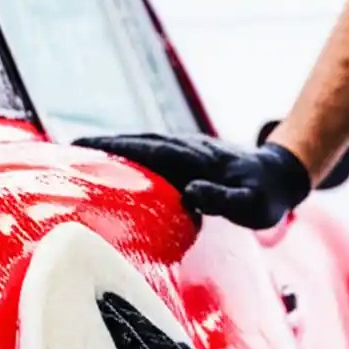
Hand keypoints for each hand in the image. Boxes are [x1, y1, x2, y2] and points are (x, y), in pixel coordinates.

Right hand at [74, 134, 311, 229]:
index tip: (83, 147)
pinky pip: (150, 153)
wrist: (282, 175)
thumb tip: (191, 190)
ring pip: (142, 145)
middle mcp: (186, 149)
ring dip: (112, 148)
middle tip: (66, 150)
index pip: (149, 149)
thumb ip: (224, 198)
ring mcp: (185, 150)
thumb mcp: (252, 206)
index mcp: (196, 159)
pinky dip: (127, 154)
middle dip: (103, 145)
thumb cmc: (265, 198)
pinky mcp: (185, 157)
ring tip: (79, 155)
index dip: (116, 148)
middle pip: (138, 143)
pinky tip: (111, 164)